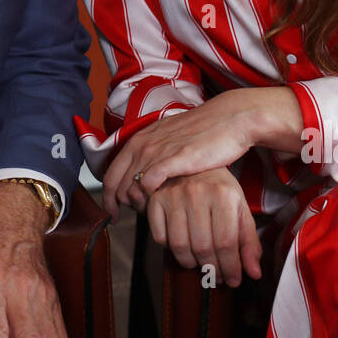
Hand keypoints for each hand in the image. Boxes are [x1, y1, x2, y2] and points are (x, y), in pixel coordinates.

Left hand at [103, 87, 299, 215]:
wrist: (230, 120)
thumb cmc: (203, 133)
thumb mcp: (170, 140)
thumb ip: (154, 155)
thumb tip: (144, 177)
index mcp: (140, 138)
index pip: (110, 174)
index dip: (108, 198)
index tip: (114, 212)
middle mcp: (143, 144)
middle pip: (115, 184)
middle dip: (119, 205)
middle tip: (130, 218)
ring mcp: (157, 150)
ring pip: (130, 188)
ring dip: (137, 206)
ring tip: (149, 215)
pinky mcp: (173, 159)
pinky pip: (148, 183)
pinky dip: (149, 199)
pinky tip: (160, 206)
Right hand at [147, 169, 261, 286]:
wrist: (194, 163)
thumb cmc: (220, 189)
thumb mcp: (240, 210)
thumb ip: (249, 242)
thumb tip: (254, 273)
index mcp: (223, 195)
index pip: (226, 242)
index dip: (230, 267)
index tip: (233, 280)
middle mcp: (197, 193)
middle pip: (203, 247)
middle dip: (212, 269)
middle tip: (217, 276)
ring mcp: (173, 196)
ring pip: (180, 245)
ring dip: (191, 263)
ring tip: (200, 263)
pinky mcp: (155, 200)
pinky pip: (160, 237)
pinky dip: (170, 250)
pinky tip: (182, 247)